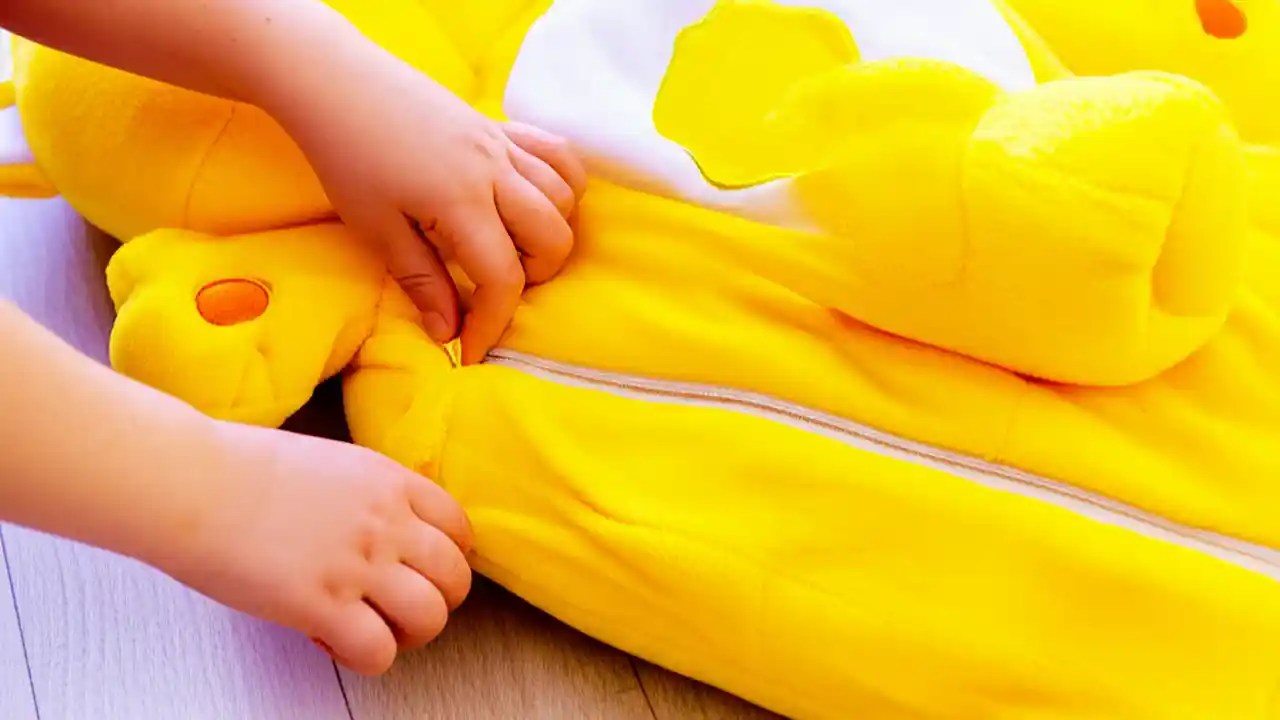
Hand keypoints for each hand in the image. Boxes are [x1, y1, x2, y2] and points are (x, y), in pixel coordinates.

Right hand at [147, 420, 473, 675]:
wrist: (189, 480)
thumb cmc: (239, 467)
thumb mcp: (328, 461)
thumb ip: (365, 494)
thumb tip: (376, 526)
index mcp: (389, 481)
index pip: (458, 528)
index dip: (449, 560)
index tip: (426, 573)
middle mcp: (386, 521)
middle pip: (454, 579)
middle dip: (437, 603)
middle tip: (401, 610)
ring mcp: (358, 563)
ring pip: (429, 619)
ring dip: (407, 636)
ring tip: (373, 631)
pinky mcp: (322, 605)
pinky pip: (378, 651)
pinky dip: (364, 658)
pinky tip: (331, 642)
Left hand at [273, 48, 586, 364]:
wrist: (337, 83)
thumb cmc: (347, 155)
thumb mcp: (375, 227)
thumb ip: (420, 280)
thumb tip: (448, 331)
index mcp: (460, 202)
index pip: (502, 277)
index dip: (492, 323)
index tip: (472, 349)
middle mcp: (495, 172)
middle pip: (553, 240)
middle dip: (532, 278)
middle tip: (488, 288)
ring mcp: (504, 145)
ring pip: (565, 198)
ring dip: (549, 234)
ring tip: (509, 246)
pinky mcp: (503, 127)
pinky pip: (558, 155)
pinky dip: (561, 184)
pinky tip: (533, 201)